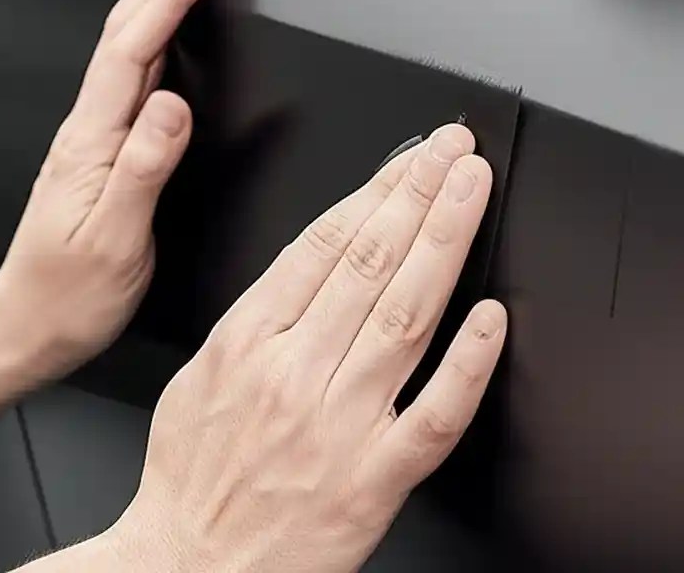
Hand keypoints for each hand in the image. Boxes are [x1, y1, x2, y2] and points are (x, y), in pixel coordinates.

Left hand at [0, 0, 223, 375]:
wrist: (26, 326)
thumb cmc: (70, 294)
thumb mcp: (114, 237)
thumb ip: (145, 166)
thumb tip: (173, 105)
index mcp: (94, 140)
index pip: (136, 47)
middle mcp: (89, 128)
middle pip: (127, 27)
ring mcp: (93, 135)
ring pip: (128, 42)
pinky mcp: (102, 149)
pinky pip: (131, 71)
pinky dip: (155, 31)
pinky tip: (166, 28)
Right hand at [108, 124, 506, 571]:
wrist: (192, 568)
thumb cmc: (194, 477)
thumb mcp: (199, 374)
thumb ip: (258, 314)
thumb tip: (316, 255)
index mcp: (247, 342)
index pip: (323, 244)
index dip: (377, 190)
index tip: (412, 158)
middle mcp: (295, 374)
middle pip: (369, 264)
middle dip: (419, 195)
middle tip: (455, 152)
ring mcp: (340, 425)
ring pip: (405, 317)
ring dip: (444, 245)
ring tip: (472, 194)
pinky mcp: (375, 479)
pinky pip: (434, 413)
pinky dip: (467, 362)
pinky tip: (490, 317)